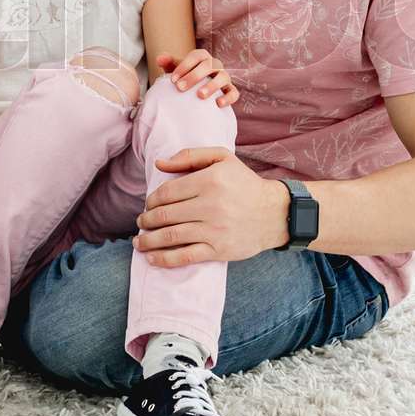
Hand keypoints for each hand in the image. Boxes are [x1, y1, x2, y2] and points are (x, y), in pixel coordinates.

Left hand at [134, 147, 287, 265]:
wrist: (276, 213)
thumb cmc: (245, 183)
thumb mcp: (222, 158)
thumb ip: (190, 156)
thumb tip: (159, 164)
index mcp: (209, 181)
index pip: (167, 192)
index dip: (152, 200)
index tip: (148, 205)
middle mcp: (211, 205)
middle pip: (165, 215)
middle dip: (146, 221)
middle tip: (141, 222)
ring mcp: (214, 230)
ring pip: (170, 237)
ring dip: (148, 241)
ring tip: (139, 242)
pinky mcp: (219, 250)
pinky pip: (185, 256)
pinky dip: (164, 259)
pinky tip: (151, 258)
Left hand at [156, 49, 238, 107]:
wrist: (196, 90)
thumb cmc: (185, 77)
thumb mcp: (176, 69)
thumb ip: (168, 63)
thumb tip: (159, 58)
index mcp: (202, 57)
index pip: (195, 56)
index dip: (184, 66)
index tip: (173, 79)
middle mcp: (215, 65)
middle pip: (209, 66)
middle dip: (194, 76)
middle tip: (180, 88)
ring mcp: (224, 77)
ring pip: (223, 78)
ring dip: (212, 86)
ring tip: (199, 95)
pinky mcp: (231, 90)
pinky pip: (233, 93)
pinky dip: (228, 97)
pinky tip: (218, 104)